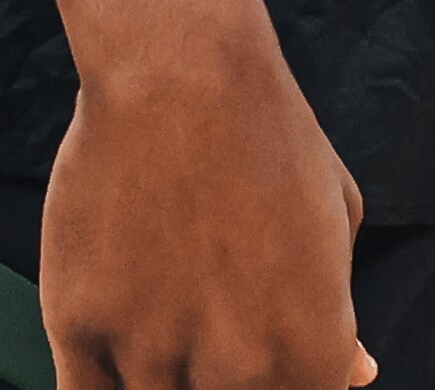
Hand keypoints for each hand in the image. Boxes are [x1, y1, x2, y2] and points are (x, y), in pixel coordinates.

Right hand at [42, 43, 378, 389]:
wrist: (180, 75)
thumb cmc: (270, 135)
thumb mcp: (339, 221)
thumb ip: (339, 315)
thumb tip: (355, 374)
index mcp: (309, 353)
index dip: (280, 384)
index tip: (254, 357)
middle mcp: (235, 372)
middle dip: (220, 381)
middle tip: (210, 327)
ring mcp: (152, 356)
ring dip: (162, 379)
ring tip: (165, 324)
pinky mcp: (80, 330)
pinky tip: (117, 355)